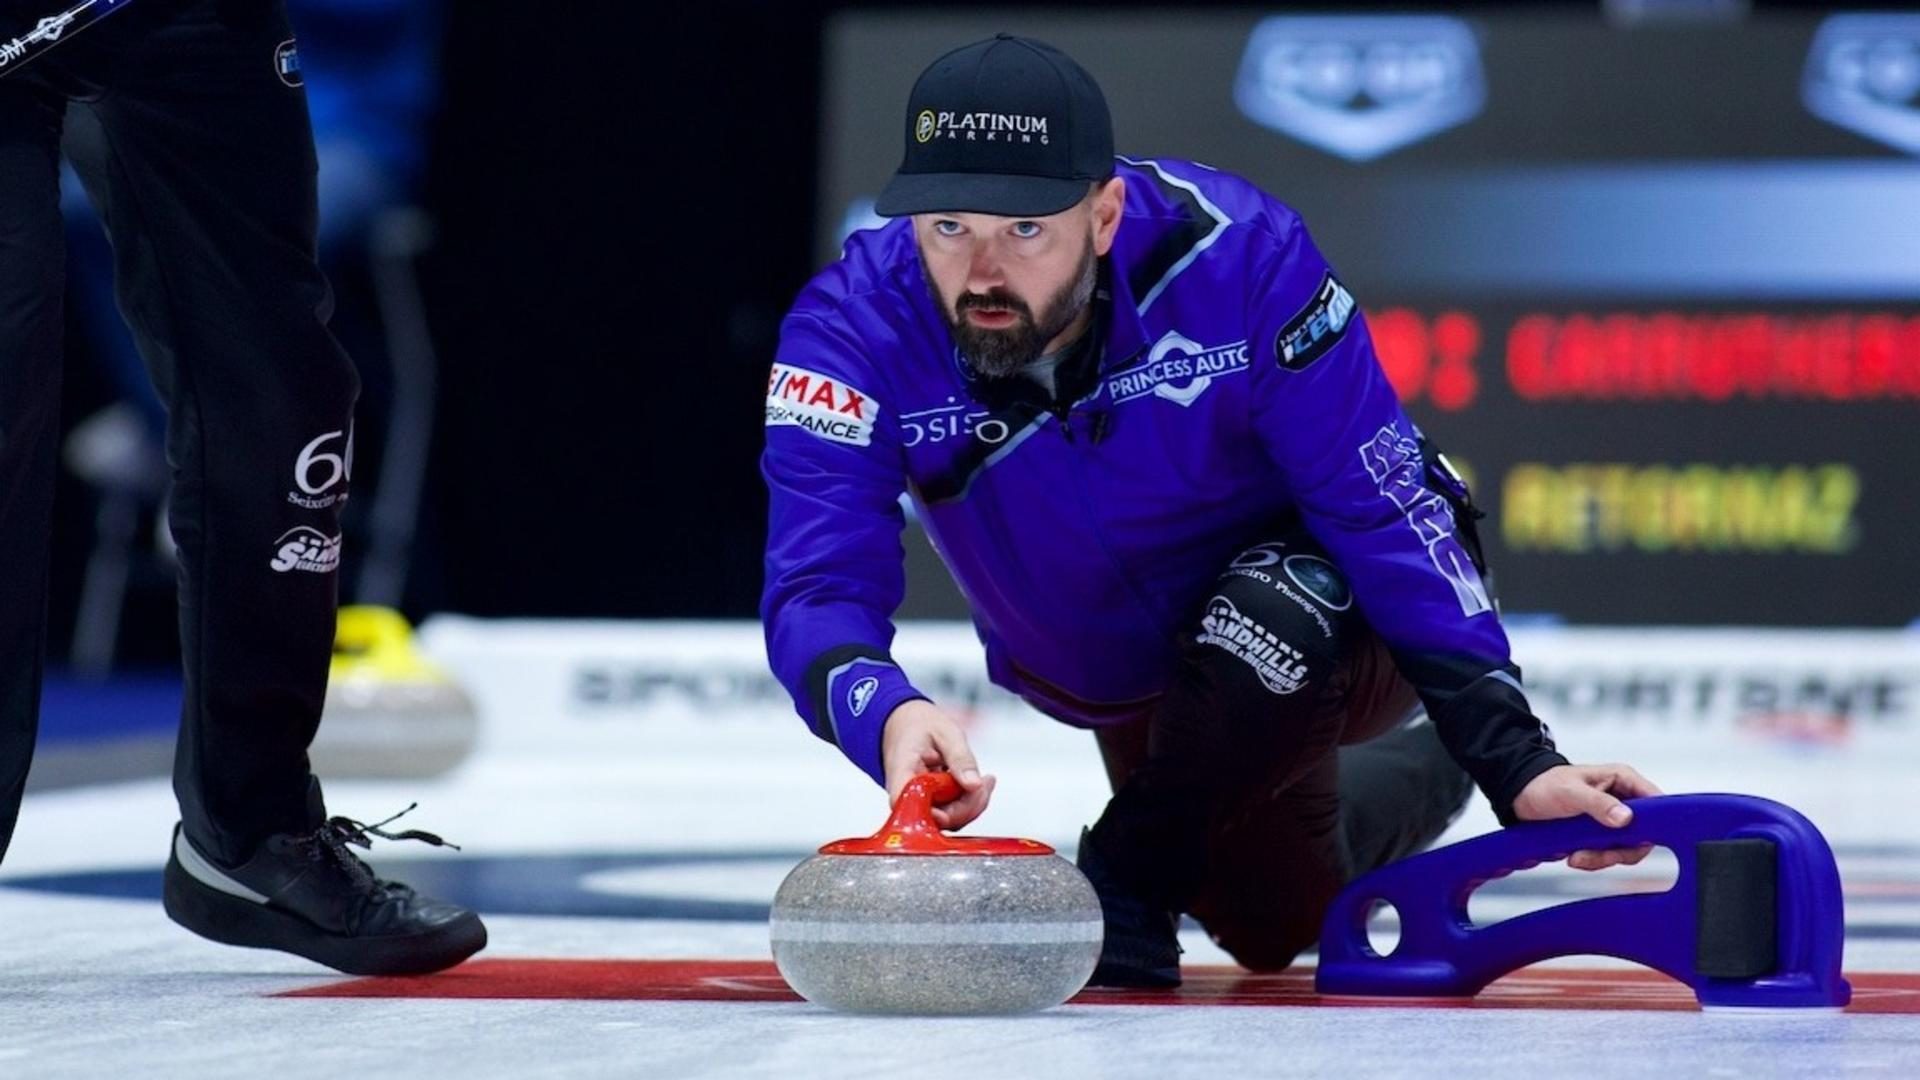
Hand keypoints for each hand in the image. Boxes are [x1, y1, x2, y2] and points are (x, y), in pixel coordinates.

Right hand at [880, 699, 995, 829]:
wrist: (906, 724)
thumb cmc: (919, 725)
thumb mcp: (945, 732)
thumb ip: (960, 758)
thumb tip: (974, 785)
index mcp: (901, 772)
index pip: (908, 804)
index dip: (935, 812)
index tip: (962, 797)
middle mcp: (905, 795)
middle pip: (934, 818)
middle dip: (967, 805)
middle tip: (985, 782)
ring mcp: (917, 804)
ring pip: (947, 820)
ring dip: (972, 804)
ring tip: (986, 780)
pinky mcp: (930, 807)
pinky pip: (951, 815)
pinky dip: (969, 802)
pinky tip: (981, 784)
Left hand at [1511, 763, 1664, 870]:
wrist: (1520, 797)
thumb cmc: (1545, 784)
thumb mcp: (1572, 791)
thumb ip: (1599, 803)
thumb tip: (1625, 817)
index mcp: (1623, 781)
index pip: (1656, 802)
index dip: (1656, 823)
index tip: (1641, 838)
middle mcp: (1622, 801)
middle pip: (1642, 834)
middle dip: (1620, 849)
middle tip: (1597, 854)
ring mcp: (1612, 821)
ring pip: (1625, 849)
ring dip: (1603, 858)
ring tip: (1578, 856)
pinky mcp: (1599, 836)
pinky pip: (1608, 854)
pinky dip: (1593, 860)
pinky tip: (1576, 856)